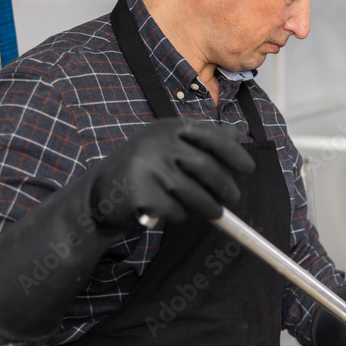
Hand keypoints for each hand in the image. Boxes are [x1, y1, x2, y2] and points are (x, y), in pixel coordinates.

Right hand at [0, 119, 254, 341]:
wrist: (98, 196)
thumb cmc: (144, 171)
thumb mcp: (169, 147)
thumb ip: (200, 140)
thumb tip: (236, 134)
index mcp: (167, 128)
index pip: (211, 136)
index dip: (234, 153)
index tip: (248, 169)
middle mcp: (156, 143)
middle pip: (207, 168)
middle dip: (226, 187)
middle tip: (232, 199)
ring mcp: (146, 167)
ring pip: (195, 193)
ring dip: (208, 207)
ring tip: (212, 212)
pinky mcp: (139, 193)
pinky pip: (176, 210)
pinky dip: (179, 216)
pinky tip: (168, 212)